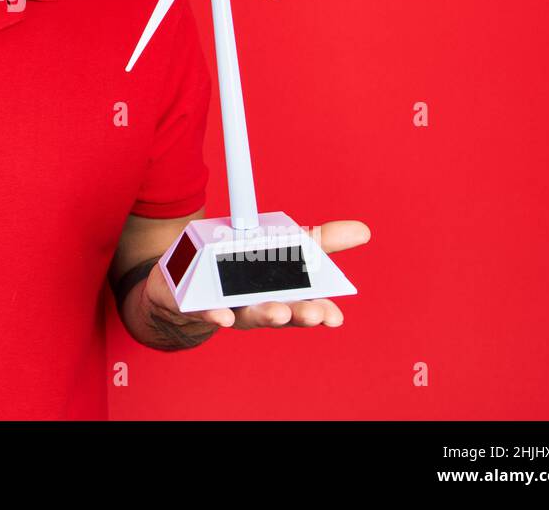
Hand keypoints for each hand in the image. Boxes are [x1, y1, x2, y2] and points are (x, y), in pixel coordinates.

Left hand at [139, 220, 370, 343]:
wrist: (185, 286)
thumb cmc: (240, 271)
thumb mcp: (280, 250)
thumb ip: (317, 241)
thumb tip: (363, 230)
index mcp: (279, 296)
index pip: (305, 304)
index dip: (320, 311)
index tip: (335, 317)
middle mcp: (256, 307)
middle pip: (281, 313)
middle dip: (297, 315)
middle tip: (312, 313)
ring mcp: (226, 307)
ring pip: (247, 314)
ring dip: (265, 314)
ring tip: (279, 312)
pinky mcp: (195, 303)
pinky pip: (204, 310)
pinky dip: (215, 314)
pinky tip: (222, 316)